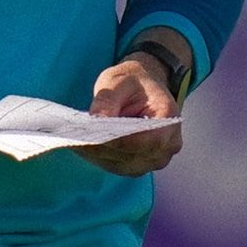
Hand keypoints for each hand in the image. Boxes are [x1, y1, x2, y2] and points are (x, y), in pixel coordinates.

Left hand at [79, 41, 187, 177]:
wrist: (144, 87)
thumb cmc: (134, 82)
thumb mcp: (118, 80)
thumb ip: (108, 99)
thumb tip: (97, 119)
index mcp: (169, 119)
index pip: (144, 140)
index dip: (117, 141)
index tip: (91, 136)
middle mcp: (169, 144)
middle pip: (133, 156)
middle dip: (104, 149)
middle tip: (77, 139)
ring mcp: (157, 158)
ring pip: (124, 165)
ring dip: (99, 156)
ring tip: (77, 143)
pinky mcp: (142, 164)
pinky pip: (120, 166)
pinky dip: (101, 158)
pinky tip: (84, 148)